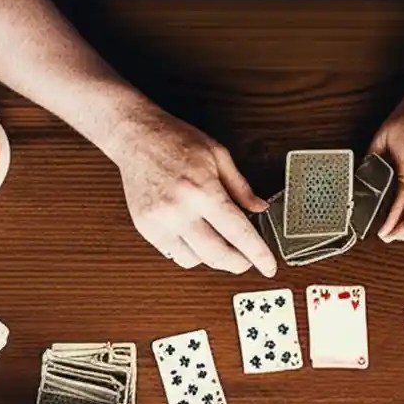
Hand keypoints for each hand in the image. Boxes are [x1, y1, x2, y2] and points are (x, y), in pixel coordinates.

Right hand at [109, 105, 275, 275]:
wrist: (135, 136)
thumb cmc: (176, 140)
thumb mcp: (218, 155)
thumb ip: (241, 186)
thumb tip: (260, 208)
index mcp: (203, 190)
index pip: (238, 233)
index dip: (258, 255)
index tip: (269, 267)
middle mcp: (180, 210)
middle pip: (218, 255)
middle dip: (239, 264)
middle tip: (248, 261)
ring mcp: (160, 222)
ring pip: (195, 260)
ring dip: (213, 257)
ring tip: (220, 243)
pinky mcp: (146, 229)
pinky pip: (174, 255)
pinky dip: (191, 253)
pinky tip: (197, 238)